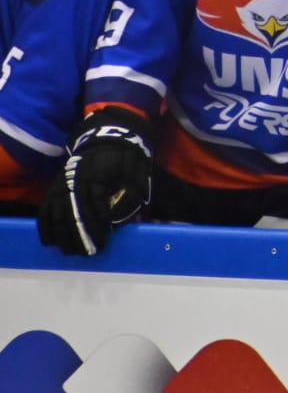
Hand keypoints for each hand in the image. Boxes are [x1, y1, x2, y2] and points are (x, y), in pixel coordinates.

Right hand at [37, 106, 153, 255]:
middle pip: (75, 213)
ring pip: (58, 214)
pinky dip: (46, 227)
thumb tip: (124, 220)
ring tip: (73, 252)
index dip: (99, 226)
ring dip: (64, 236)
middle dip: (82, 236)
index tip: (105, 241)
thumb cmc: (125, 159)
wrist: (107, 139)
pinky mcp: (54, 187)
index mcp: (97, 175)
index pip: (96, 206)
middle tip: (90, 253)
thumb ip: (131, 195)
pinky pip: (45, 209)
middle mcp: (75, 181)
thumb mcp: (137, 172)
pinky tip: (51, 242)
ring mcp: (62, 184)